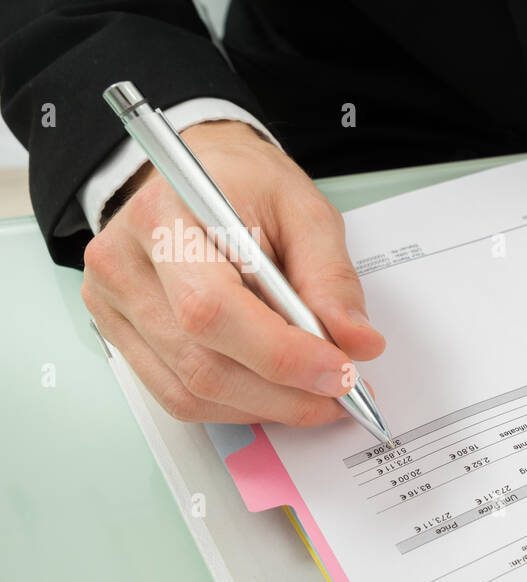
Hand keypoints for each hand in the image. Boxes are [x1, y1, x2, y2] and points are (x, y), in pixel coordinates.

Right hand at [81, 120, 384, 425]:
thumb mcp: (305, 211)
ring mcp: (112, 305)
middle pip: (202, 362)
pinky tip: (276, 392)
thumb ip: (332, 278)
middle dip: (285, 393)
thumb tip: (358, 343)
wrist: (199, 175)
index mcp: (163, 219)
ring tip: (317, 396)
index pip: (213, 309)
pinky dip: (238, 406)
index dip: (282, 354)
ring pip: (191, 391)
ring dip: (266, 406)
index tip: (341, 373)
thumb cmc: (247, 187)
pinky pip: (178, 396)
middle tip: (341, 395)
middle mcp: (122, 264)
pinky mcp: (119, 336)